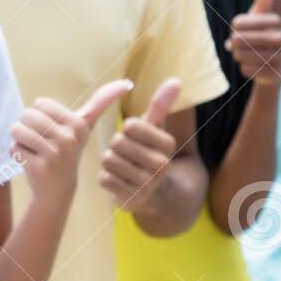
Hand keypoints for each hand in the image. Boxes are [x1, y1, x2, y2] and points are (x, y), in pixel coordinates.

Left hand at [10, 79, 133, 199]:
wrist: (59, 189)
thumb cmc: (68, 149)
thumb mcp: (86, 125)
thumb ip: (102, 101)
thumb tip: (126, 83)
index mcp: (78, 124)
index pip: (39, 104)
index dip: (40, 116)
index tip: (53, 131)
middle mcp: (69, 138)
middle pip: (27, 115)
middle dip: (28, 127)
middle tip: (42, 143)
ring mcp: (54, 154)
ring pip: (17, 130)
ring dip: (20, 140)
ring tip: (35, 151)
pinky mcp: (38, 168)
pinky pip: (13, 148)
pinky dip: (17, 154)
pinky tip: (31, 163)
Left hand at [100, 78, 181, 213]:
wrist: (152, 194)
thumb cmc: (147, 153)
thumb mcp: (155, 129)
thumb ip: (161, 105)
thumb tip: (175, 80)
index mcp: (168, 145)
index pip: (130, 125)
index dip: (126, 130)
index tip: (135, 138)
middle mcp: (161, 165)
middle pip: (117, 143)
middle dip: (116, 147)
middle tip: (126, 155)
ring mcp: (147, 185)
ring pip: (109, 160)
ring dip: (109, 163)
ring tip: (122, 168)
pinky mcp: (131, 200)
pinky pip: (104, 179)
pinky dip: (106, 178)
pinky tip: (118, 181)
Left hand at [226, 0, 280, 84]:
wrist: (272, 64)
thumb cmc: (260, 34)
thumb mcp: (260, 14)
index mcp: (276, 21)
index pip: (237, 23)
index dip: (234, 27)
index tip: (241, 29)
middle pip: (238, 40)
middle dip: (234, 43)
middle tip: (240, 44)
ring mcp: (280, 58)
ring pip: (241, 55)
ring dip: (238, 55)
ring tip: (246, 53)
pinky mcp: (275, 75)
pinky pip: (246, 70)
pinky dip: (245, 68)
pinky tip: (254, 65)